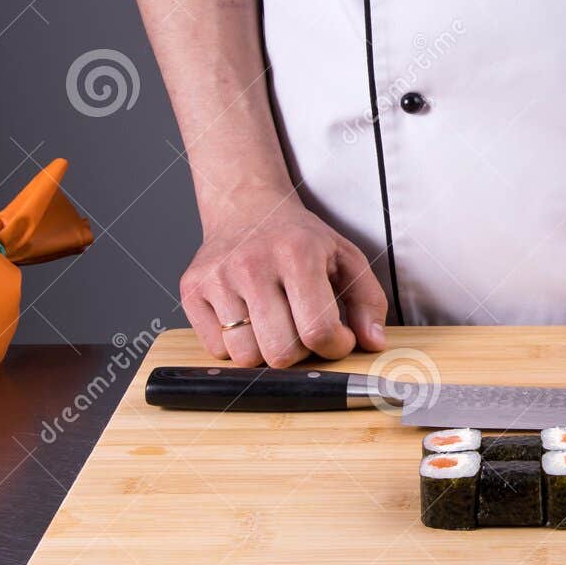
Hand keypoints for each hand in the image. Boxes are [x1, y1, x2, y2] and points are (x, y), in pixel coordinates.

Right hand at [179, 194, 387, 366]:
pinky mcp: (192, 290)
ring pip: (246, 356)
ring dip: (266, 351)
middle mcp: (252, 264)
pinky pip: (216, 349)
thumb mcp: (346, 258)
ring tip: (276, 325)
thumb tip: (373, 342)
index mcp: (297, 254)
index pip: (318, 330)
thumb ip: (368, 301)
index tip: (338, 337)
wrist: (246, 208)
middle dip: (300, 352)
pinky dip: (236, 345)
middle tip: (304, 330)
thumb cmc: (299, 239)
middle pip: (280, 352)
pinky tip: (248, 319)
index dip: (335, 346)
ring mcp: (217, 278)